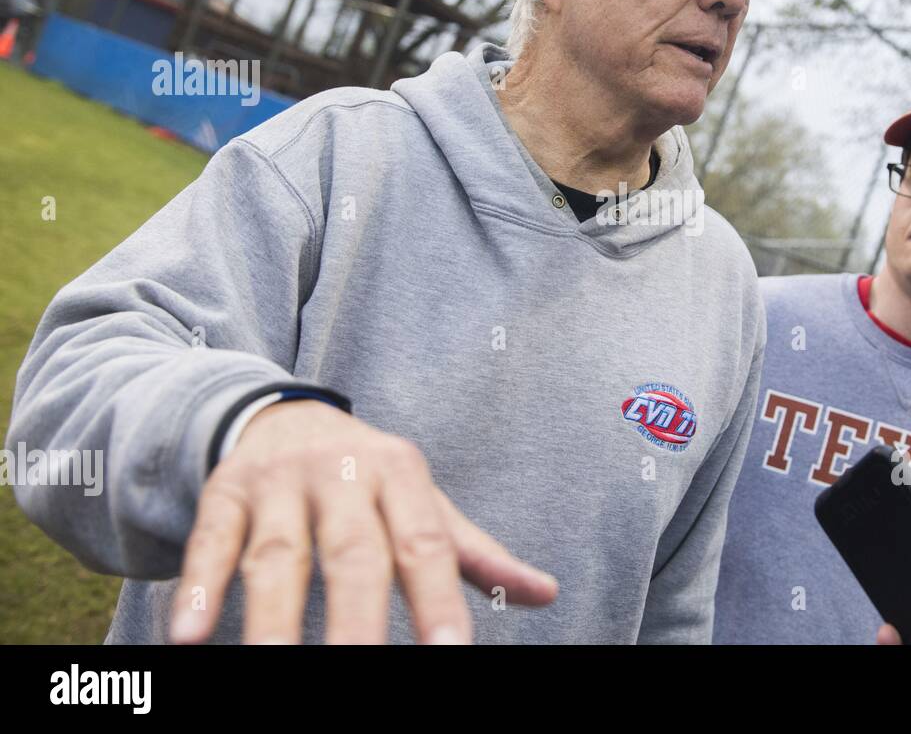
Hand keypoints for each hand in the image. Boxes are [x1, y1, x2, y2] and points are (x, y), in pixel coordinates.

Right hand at [169, 399, 557, 643]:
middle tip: (362, 672)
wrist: (285, 413)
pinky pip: (210, 543)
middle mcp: (342, 473)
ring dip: (273, 618)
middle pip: (352, 553)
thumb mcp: (425, 502)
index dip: (438, 600)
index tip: (450, 652)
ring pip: (277, 555)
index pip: (424, 544)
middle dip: (357, 619)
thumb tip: (545, 593)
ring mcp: (280, 482)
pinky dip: (198, 589)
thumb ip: (476, 553)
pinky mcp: (224, 492)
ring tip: (273, 667)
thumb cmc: (371, 479)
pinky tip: (190, 637)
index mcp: (401, 474)